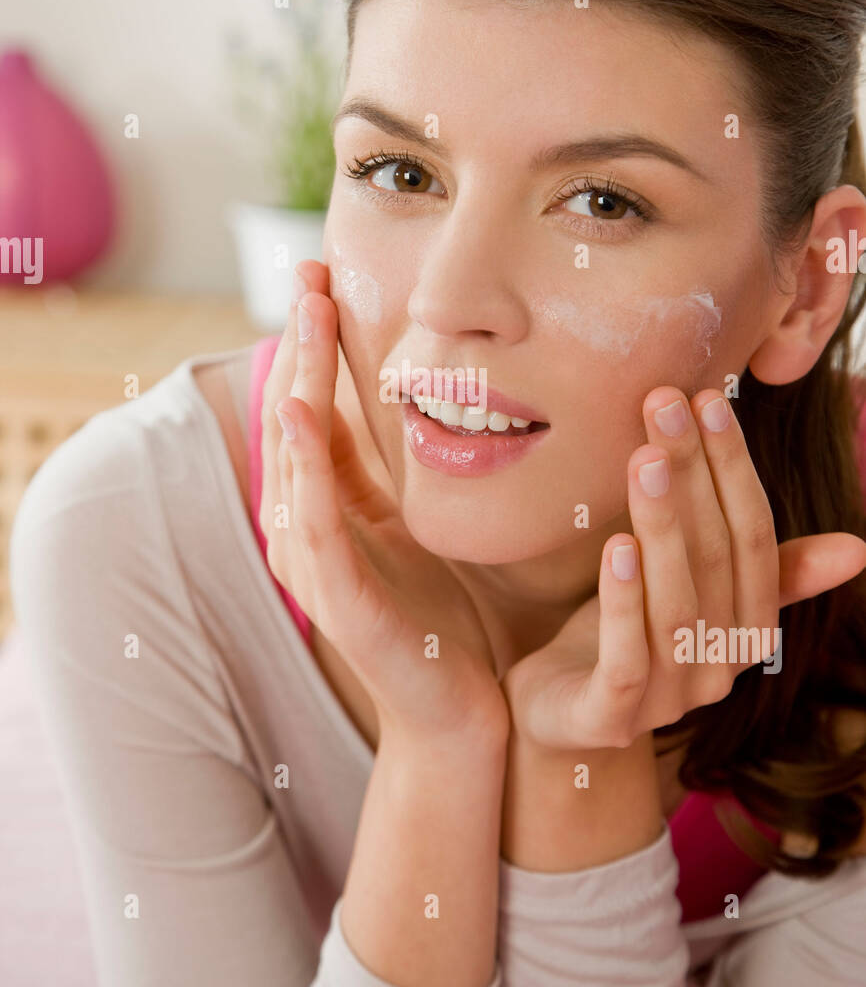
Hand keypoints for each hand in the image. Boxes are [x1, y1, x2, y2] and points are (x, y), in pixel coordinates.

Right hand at [259, 262, 507, 744]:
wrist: (458, 713)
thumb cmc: (440, 620)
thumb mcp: (408, 526)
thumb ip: (385, 472)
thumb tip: (388, 399)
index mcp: (326, 509)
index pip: (311, 409)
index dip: (312, 344)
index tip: (322, 277)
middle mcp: (305, 530)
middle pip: (294, 419)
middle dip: (300, 345)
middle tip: (308, 273)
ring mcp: (312, 565)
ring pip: (294, 458)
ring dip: (295, 383)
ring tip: (301, 317)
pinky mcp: (336, 598)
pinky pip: (314, 520)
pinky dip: (302, 463)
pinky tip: (303, 411)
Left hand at [502, 385, 865, 751]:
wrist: (555, 715)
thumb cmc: (625, 635)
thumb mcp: (691, 592)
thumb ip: (764, 569)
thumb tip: (858, 550)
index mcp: (746, 630)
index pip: (754, 539)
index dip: (735, 469)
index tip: (709, 401)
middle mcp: (718, 668)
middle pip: (714, 560)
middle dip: (693, 475)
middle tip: (665, 403)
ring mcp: (667, 699)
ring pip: (675, 605)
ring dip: (663, 526)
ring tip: (645, 459)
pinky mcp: (607, 718)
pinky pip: (627, 660)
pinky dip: (623, 601)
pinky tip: (614, 545)